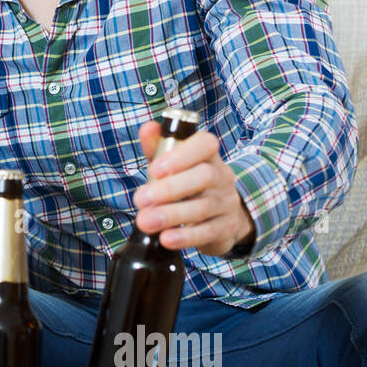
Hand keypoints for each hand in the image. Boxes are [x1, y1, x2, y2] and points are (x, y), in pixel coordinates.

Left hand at [132, 122, 255, 255]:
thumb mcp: (173, 164)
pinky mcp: (226, 228)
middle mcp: (221, 177)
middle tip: (140, 199)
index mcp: (208, 156)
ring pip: (203, 207)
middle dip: (169, 188)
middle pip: (203, 177)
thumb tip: (148, 128)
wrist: (222, 217)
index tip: (155, 169)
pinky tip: (166, 238)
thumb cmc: (190, 184)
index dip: (181, 155)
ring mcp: (226, 203)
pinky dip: (185, 236)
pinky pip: (208, 232)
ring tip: (145, 221)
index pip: (205, 144)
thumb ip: (158, 146)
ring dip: (171, 214)